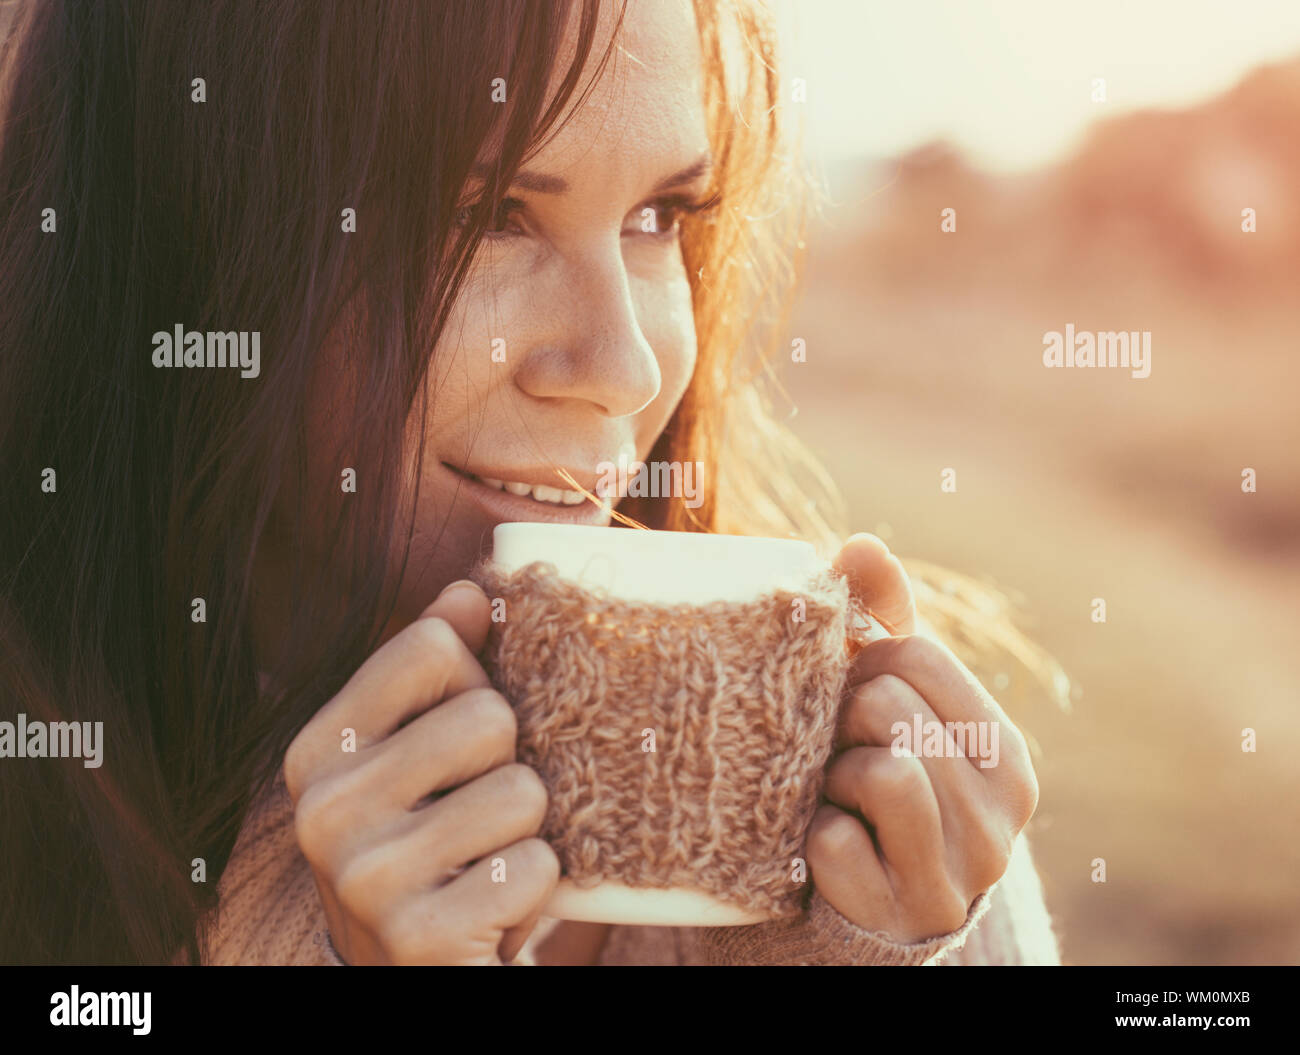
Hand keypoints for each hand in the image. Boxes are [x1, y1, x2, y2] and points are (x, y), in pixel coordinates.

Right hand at [282, 580, 558, 963]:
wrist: (415, 975)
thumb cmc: (429, 849)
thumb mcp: (418, 757)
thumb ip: (434, 672)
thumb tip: (467, 592)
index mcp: (319, 750)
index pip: (431, 645)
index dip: (473, 686)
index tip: (459, 743)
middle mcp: (324, 810)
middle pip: (489, 716)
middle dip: (508, 765)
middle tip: (477, 817)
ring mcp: (365, 878)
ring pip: (522, 791)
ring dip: (526, 830)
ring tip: (483, 861)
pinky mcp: (420, 936)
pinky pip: (536, 866)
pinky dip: (533, 887)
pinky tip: (489, 907)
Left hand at [805, 534, 1038, 942]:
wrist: (871, 903)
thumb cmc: (879, 779)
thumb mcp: (890, 702)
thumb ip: (881, 622)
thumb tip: (863, 542)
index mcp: (1004, 751)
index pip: (914, 654)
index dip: (862, 664)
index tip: (852, 696)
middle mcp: (1002, 813)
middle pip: (889, 705)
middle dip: (843, 719)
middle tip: (840, 751)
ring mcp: (959, 870)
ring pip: (878, 770)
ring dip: (833, 776)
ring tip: (839, 795)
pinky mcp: (902, 911)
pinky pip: (834, 840)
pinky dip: (813, 838)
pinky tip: (826, 847)